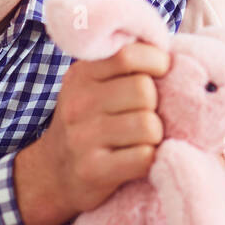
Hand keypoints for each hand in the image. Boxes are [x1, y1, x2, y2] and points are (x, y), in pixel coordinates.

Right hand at [15, 42, 169, 224]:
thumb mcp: (94, 86)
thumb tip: (171, 51)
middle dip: (155, 106)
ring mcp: (82, 137)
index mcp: (82, 74)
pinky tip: (136, 160)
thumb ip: (125, 64)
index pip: (128, 55)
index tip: (161, 74)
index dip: (156, 62)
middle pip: (144, 91)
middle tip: (145, 116)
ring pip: (149, 126)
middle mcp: (78, 102)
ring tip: (140, 140)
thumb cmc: (89, 123)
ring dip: (154, 136)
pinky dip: (149, 160)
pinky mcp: (92, 170)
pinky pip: (145, 157)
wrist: (52, 173)